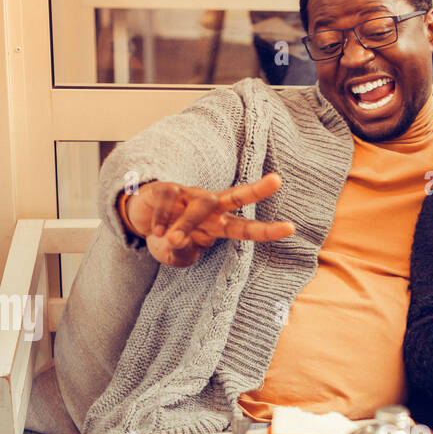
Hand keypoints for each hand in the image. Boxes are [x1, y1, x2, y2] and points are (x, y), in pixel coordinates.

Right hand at [122, 173, 295, 267]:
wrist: (140, 221)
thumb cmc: (169, 238)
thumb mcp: (177, 254)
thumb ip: (182, 252)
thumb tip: (178, 241)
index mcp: (217, 224)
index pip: (246, 228)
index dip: (267, 230)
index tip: (291, 228)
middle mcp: (209, 207)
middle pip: (237, 196)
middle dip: (258, 190)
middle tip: (278, 180)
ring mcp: (189, 195)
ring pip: (199, 205)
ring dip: (186, 224)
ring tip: (172, 240)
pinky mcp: (167, 189)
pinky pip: (168, 201)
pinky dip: (162, 219)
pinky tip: (155, 231)